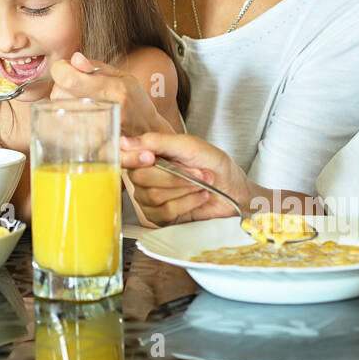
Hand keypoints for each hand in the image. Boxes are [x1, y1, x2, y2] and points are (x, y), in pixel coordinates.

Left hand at [49, 52, 172, 135]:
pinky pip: (63, 127)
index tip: (64, 68)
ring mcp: (99, 132)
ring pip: (60, 110)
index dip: (60, 70)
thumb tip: (74, 59)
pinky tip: (79, 114)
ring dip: (63, 101)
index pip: (70, 80)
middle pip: (59, 94)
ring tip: (79, 100)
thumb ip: (96, 67)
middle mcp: (108, 111)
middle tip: (74, 86)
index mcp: (116, 90)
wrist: (148, 135)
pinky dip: (66, 117)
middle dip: (61, 85)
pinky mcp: (91, 145)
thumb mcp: (124, 77)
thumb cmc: (136, 103)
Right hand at [119, 131, 250, 225]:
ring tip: (201, 184)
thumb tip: (124, 142)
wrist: (234, 190)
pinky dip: (187, 203)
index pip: (124, 156)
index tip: (150, 157)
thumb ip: (156, 141)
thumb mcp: (188, 146)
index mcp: (148, 155)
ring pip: (153, 195)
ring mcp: (150, 198)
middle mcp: (145, 176)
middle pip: (141, 177)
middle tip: (196, 172)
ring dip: (184, 189)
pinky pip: (164, 212)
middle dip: (174, 175)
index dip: (133, 158)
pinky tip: (198, 197)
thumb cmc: (214, 165)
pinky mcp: (160, 217)